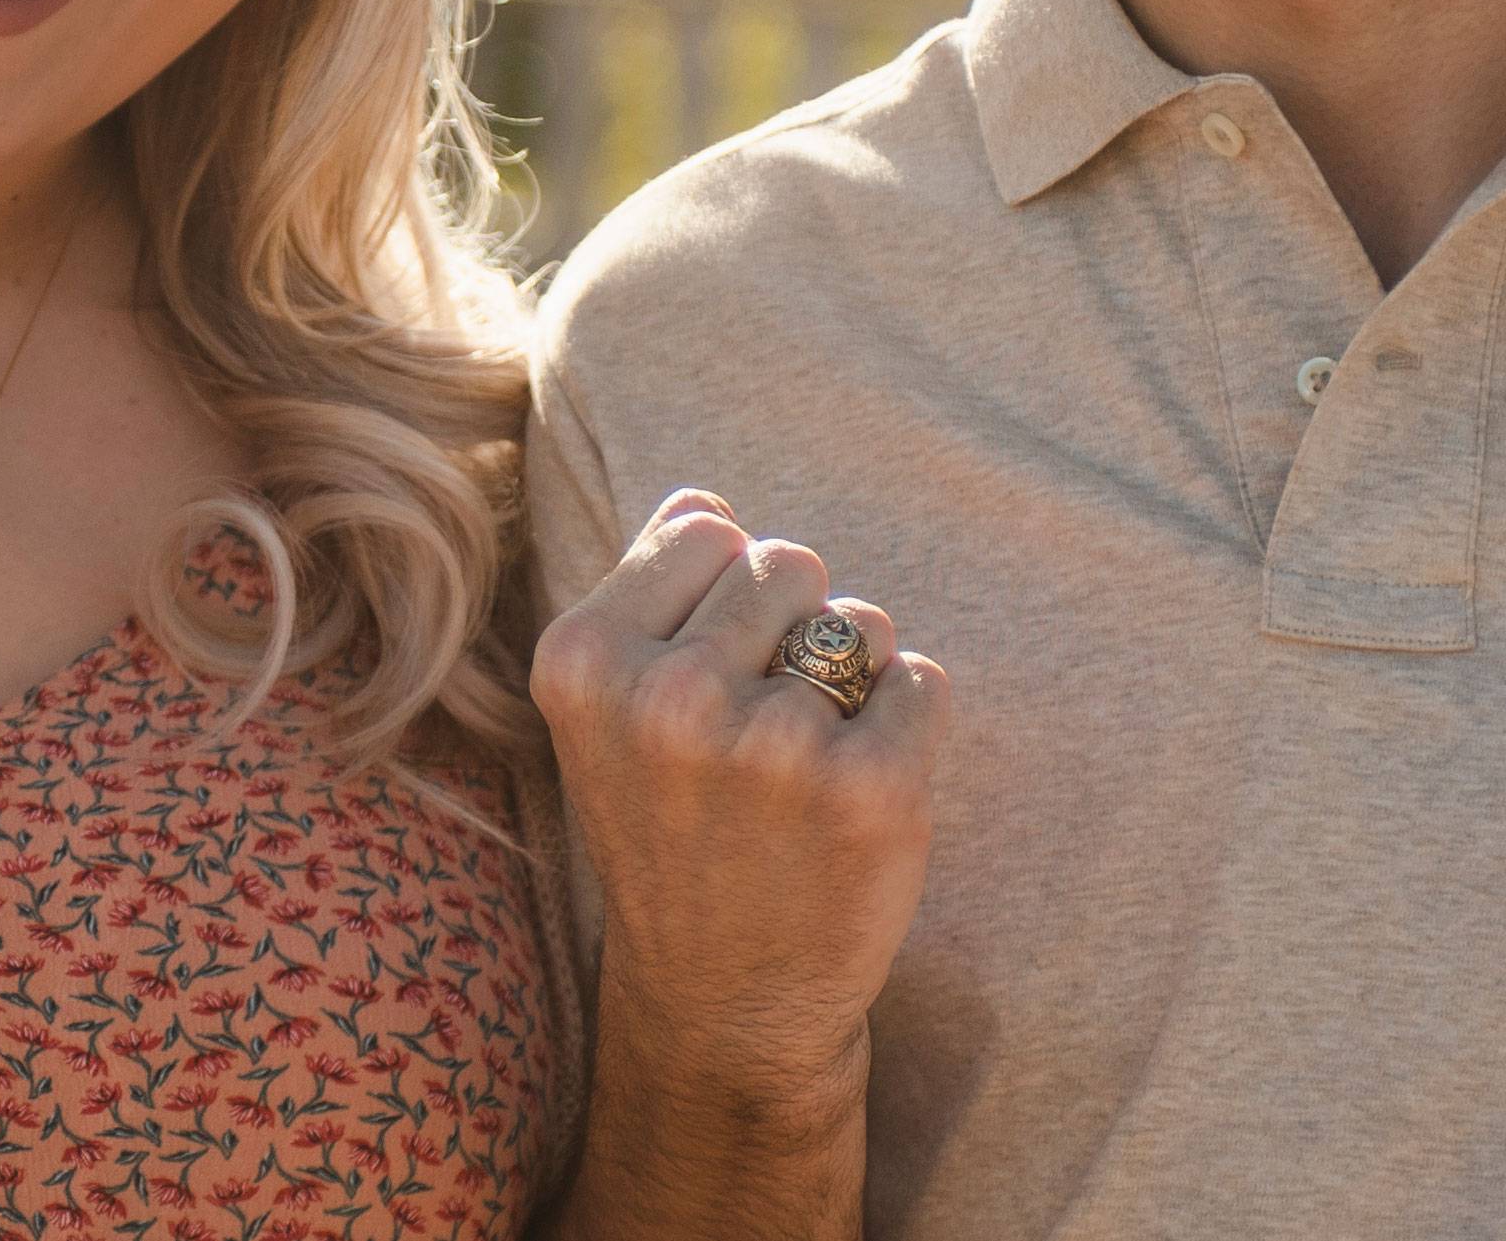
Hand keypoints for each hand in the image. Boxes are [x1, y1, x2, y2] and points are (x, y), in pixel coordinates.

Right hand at [533, 491, 950, 1109]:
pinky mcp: (867, 787)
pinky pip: (922, 681)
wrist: (725, 1002)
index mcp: (583, 660)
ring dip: (851, 682)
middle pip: (787, 562)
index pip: (705, 527)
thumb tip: (708, 503)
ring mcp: (769, 743)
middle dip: (790, 633)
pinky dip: (904, 727)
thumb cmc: (676, 833)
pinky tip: (853, 800)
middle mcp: (666, 694)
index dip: (720, 600)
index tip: (697, 685)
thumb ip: (646, 598)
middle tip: (754, 742)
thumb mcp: (608, 716)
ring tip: (800, 773)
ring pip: (861, 620)